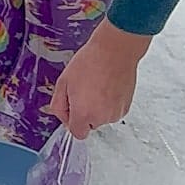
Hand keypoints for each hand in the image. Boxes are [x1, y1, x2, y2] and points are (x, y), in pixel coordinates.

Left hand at [50, 20, 150, 138]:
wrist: (115, 51)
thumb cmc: (90, 62)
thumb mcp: (63, 81)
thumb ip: (58, 104)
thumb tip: (62, 115)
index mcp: (83, 114)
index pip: (77, 133)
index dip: (71, 120)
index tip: (71, 106)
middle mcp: (102, 118)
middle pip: (89, 125)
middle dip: (85, 112)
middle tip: (84, 90)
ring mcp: (116, 113)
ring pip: (102, 117)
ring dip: (98, 107)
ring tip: (96, 85)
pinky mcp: (126, 106)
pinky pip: (113, 110)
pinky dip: (109, 102)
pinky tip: (107, 86)